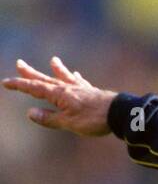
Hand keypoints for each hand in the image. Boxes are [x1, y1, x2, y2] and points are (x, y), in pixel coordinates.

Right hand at [2, 57, 116, 135]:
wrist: (119, 113)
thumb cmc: (93, 119)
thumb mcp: (68, 123)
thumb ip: (49, 118)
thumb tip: (30, 113)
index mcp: (59, 95)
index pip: (35, 88)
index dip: (20, 85)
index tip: (6, 82)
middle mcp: (68, 88)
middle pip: (46, 79)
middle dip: (32, 73)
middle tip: (19, 63)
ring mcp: (81, 89)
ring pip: (65, 77)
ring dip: (57, 70)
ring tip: (53, 60)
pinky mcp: (92, 92)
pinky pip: (81, 82)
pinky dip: (75, 78)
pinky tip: (77, 75)